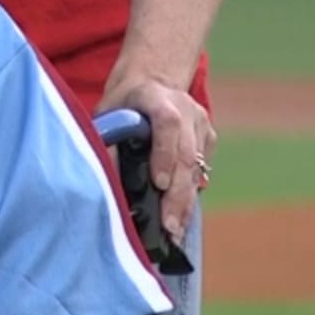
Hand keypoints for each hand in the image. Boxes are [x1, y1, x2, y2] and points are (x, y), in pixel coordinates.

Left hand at [100, 75, 215, 243]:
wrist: (151, 82)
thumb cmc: (122, 104)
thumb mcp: (107, 115)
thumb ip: (109, 143)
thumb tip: (107, 185)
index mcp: (154, 96)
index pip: (167, 123)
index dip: (164, 154)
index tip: (158, 183)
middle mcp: (184, 106)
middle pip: (186, 153)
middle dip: (177, 194)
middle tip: (169, 226)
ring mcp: (200, 121)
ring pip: (197, 166)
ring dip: (186, 201)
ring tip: (176, 231)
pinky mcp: (208, 135)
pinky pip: (202, 169)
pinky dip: (190, 194)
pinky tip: (181, 217)